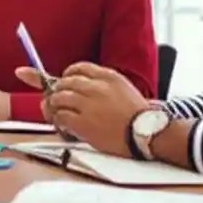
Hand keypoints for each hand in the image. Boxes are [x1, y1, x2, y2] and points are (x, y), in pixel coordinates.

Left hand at [33, 62, 150, 157]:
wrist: (147, 134)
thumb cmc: (139, 117)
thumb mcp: (124, 89)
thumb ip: (103, 85)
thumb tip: (82, 88)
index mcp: (108, 77)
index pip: (78, 68)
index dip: (67, 75)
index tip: (64, 81)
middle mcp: (96, 87)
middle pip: (65, 83)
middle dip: (58, 91)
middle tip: (57, 101)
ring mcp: (88, 105)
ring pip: (58, 98)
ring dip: (55, 106)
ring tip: (58, 114)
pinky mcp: (83, 123)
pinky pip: (60, 116)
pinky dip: (58, 120)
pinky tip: (64, 126)